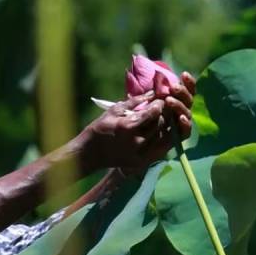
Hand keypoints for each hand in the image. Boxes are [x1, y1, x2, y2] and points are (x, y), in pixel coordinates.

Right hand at [82, 72, 196, 174]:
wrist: (91, 154)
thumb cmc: (100, 128)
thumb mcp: (114, 111)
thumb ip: (134, 102)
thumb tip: (152, 92)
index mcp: (128, 126)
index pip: (153, 112)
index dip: (159, 104)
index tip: (159, 100)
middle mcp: (137, 141)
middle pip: (160, 124)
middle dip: (164, 114)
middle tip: (163, 108)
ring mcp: (140, 154)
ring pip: (162, 136)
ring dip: (164, 126)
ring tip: (161, 118)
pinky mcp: (142, 162)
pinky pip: (159, 149)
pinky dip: (162, 139)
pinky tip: (159, 131)